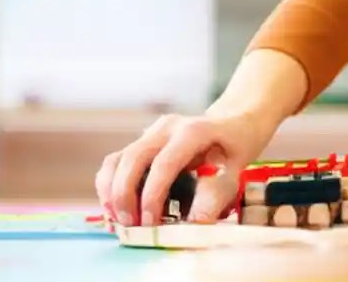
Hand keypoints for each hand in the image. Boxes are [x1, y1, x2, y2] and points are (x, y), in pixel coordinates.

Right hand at [95, 111, 273, 226]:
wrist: (233, 122)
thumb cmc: (237, 147)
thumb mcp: (237, 168)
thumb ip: (217, 193)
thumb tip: (195, 223)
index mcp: (193, 130)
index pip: (164, 163)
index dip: (152, 195)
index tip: (150, 223)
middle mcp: (167, 127)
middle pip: (133, 158)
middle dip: (125, 196)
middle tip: (131, 226)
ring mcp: (151, 133)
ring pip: (117, 160)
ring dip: (112, 192)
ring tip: (120, 220)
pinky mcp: (141, 142)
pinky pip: (116, 163)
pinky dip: (110, 186)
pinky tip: (117, 208)